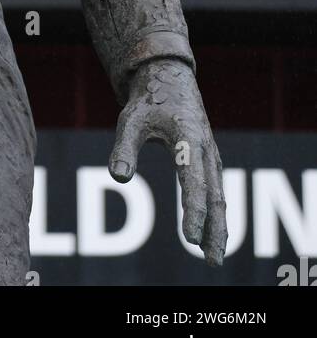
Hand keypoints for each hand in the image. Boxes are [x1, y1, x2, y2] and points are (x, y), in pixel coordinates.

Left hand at [109, 58, 225, 266]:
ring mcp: (210, 153)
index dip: (194, 211)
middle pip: (215, 194)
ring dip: (219, 226)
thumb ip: (124, 148)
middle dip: (214, 229)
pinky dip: (216, 213)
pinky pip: (215, 189)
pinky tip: (212, 233)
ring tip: (214, 256)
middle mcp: (205, 148)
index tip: (190, 239)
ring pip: (219, 194)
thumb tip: (119, 178)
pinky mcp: (208, 157)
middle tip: (211, 261)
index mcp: (188, 138)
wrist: (168, 76)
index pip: (194, 181)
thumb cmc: (147, 99)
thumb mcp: (130, 119)